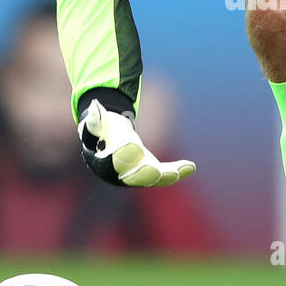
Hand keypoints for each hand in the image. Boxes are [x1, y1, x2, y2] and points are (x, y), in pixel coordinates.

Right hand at [77, 100, 195, 186]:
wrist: (107, 140)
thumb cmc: (101, 130)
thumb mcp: (96, 123)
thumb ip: (95, 119)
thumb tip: (94, 106)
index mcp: (103, 162)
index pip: (113, 161)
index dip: (124, 154)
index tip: (132, 146)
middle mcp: (119, 174)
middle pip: (132, 176)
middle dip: (144, 172)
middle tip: (154, 169)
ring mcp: (136, 175)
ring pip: (151, 178)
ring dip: (165, 174)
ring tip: (180, 169)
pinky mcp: (150, 173)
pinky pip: (164, 175)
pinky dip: (177, 171)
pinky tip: (191, 166)